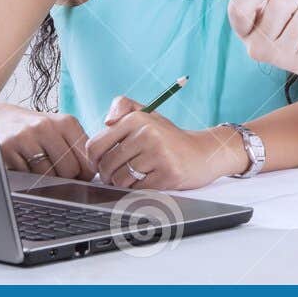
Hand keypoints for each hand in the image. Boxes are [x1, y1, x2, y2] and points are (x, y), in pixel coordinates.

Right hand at [0, 103, 93, 178]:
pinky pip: (25, 176)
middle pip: (69, 170)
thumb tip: (92, 175)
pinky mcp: (7, 148)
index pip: (86, 158)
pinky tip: (23, 164)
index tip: (80, 176)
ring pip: (47, 176)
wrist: (2, 118)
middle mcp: (47, 127)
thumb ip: (77, 148)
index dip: (86, 173)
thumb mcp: (60, 130)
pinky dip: (26, 176)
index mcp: (66, 123)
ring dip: (44, 178)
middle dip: (65, 178)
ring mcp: (26, 137)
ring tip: (38, 165)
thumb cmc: (37, 129)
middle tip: (57, 173)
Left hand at [86, 95, 245, 189]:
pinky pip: (138, 189)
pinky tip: (152, 179)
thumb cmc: (168, 137)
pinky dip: (140, 188)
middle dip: (109, 174)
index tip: (104, 162)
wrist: (203, 152)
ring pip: (120, 179)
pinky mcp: (169, 173)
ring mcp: (159, 154)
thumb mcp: (147, 114)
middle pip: (106, 165)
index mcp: (138, 118)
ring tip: (137, 175)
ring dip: (125, 183)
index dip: (95, 159)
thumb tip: (107, 121)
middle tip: (121, 173)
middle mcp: (148, 133)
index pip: (94, 146)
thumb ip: (123, 106)